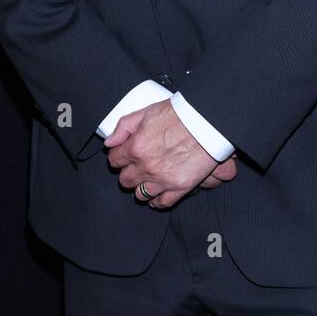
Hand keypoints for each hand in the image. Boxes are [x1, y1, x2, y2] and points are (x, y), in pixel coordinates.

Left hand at [104, 100, 235, 208]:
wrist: (206, 120)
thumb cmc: (179, 113)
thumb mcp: (146, 112)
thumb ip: (124, 127)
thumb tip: (110, 142)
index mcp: (136, 147)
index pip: (115, 160)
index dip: (118, 156)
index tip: (123, 155)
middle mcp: (146, 167)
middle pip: (125, 180)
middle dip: (128, 172)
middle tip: (136, 166)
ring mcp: (163, 180)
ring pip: (140, 194)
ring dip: (141, 187)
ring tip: (148, 179)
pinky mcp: (180, 187)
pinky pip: (162, 203)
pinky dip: (157, 200)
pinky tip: (158, 194)